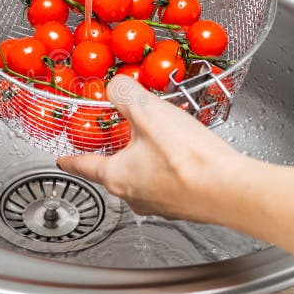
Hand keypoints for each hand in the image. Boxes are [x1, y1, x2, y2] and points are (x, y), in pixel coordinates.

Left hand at [57, 75, 244, 220]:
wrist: (231, 189)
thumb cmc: (186, 158)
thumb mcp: (147, 113)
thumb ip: (125, 94)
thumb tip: (116, 86)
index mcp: (118, 177)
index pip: (84, 167)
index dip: (71, 159)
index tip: (62, 160)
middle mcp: (136, 196)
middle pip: (114, 175)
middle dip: (114, 158)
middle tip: (117, 142)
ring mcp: (162, 205)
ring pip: (143, 181)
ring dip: (145, 163)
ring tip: (155, 144)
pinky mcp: (187, 207)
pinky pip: (169, 186)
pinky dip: (170, 171)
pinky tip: (183, 156)